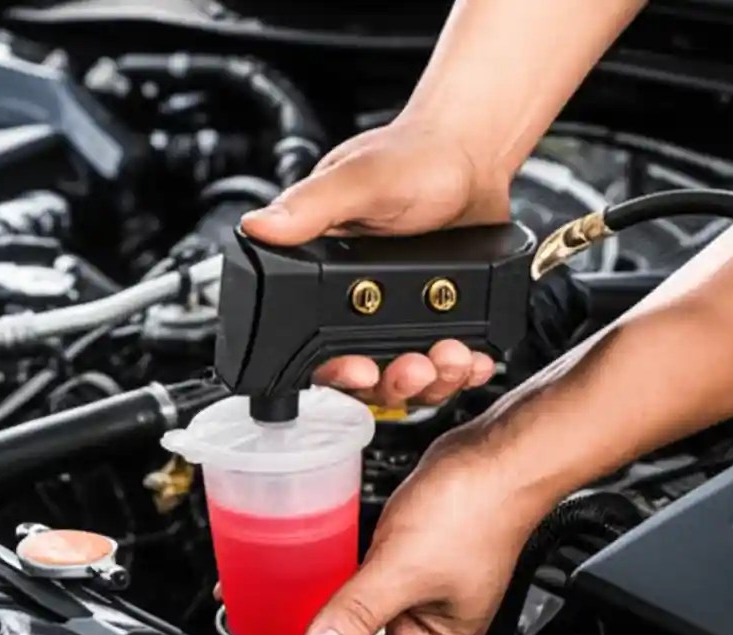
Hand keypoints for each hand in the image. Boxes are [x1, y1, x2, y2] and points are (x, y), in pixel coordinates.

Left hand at [228, 426, 549, 634]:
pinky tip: (306, 576)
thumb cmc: (476, 509)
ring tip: (270, 616)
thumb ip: (358, 611)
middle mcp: (427, 623)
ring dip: (316, 616)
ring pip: (356, 617)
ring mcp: (417, 589)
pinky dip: (333, 584)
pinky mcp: (408, 556)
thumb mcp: (404, 567)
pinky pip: (361, 582)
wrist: (499, 453)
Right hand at [240, 118, 511, 406]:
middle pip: (366, 373)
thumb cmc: (411, 156)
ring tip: (452, 357)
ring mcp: (405, 314)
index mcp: (325, 275)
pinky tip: (473, 359)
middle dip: (393, 381)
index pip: (314, 343)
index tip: (359, 369)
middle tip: (415, 367)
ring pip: (408, 376)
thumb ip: (309, 207)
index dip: (335, 369)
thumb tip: (259, 226)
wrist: (472, 155)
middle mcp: (361, 303)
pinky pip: (448, 362)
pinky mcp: (444, 317)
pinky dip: (463, 369)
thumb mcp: (356, 179)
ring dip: (432, 380)